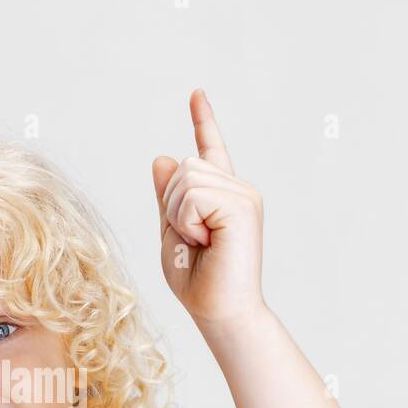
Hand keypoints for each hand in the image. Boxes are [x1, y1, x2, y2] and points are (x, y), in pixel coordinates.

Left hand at [151, 88, 265, 329]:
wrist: (220, 312)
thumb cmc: (198, 283)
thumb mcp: (171, 234)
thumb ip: (168, 198)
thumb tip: (164, 157)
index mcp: (221, 197)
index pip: (211, 150)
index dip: (203, 121)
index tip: (197, 94)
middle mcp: (238, 189)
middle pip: (184, 166)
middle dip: (172, 205)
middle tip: (192, 241)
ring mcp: (244, 195)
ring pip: (186, 178)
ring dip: (179, 215)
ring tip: (201, 243)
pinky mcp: (243, 205)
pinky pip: (193, 195)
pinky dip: (188, 221)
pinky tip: (207, 242)